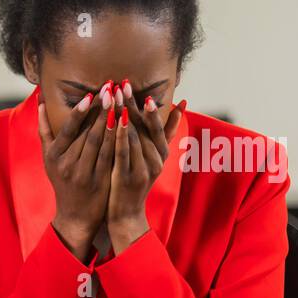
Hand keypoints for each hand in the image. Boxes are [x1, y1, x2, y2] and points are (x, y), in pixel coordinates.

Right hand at [37, 89, 113, 260]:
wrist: (75, 215)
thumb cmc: (62, 180)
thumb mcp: (48, 158)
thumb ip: (45, 129)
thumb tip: (40, 101)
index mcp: (54, 157)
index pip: (68, 130)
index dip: (79, 112)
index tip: (90, 95)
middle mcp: (67, 165)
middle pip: (87, 133)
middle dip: (100, 109)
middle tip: (110, 88)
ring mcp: (84, 174)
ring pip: (101, 143)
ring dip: (112, 120)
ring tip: (120, 101)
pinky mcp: (100, 180)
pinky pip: (111, 155)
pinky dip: (119, 138)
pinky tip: (127, 124)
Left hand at [107, 85, 185, 252]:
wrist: (126, 215)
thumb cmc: (135, 181)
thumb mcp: (153, 156)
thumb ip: (164, 132)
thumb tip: (182, 104)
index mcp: (161, 153)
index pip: (157, 124)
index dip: (150, 106)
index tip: (142, 88)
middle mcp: (156, 159)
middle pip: (146, 127)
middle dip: (134, 103)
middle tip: (124, 83)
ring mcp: (143, 169)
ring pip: (135, 136)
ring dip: (124, 114)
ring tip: (115, 96)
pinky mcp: (129, 177)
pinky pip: (125, 152)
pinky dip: (121, 135)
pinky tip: (114, 121)